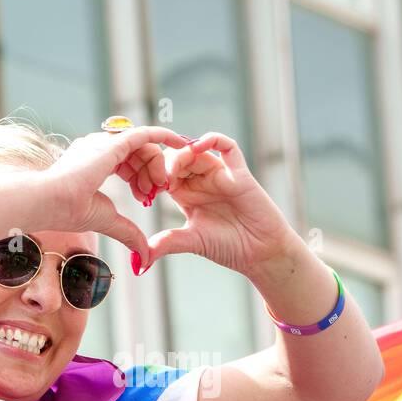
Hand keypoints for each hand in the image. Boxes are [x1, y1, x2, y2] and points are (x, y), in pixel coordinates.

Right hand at [36, 125, 189, 252]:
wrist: (50, 201)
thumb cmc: (68, 211)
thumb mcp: (108, 221)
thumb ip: (128, 233)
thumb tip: (143, 257)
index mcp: (93, 161)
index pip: (126, 163)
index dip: (140, 179)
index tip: (145, 198)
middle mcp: (99, 147)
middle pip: (137, 154)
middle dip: (150, 174)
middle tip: (155, 194)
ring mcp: (106, 141)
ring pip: (143, 146)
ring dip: (156, 166)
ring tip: (160, 186)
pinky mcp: (114, 142)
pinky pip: (146, 134)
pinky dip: (166, 136)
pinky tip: (182, 143)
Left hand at [139, 132, 302, 276]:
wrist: (261, 253)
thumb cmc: (229, 247)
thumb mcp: (192, 242)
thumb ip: (167, 244)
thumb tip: (140, 261)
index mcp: (186, 195)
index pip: (163, 174)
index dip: (151, 176)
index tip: (145, 189)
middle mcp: (201, 181)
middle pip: (176, 158)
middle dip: (163, 165)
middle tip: (158, 180)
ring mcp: (220, 174)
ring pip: (196, 150)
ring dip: (181, 154)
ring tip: (174, 169)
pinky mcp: (239, 172)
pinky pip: (227, 146)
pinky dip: (212, 139)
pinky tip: (197, 145)